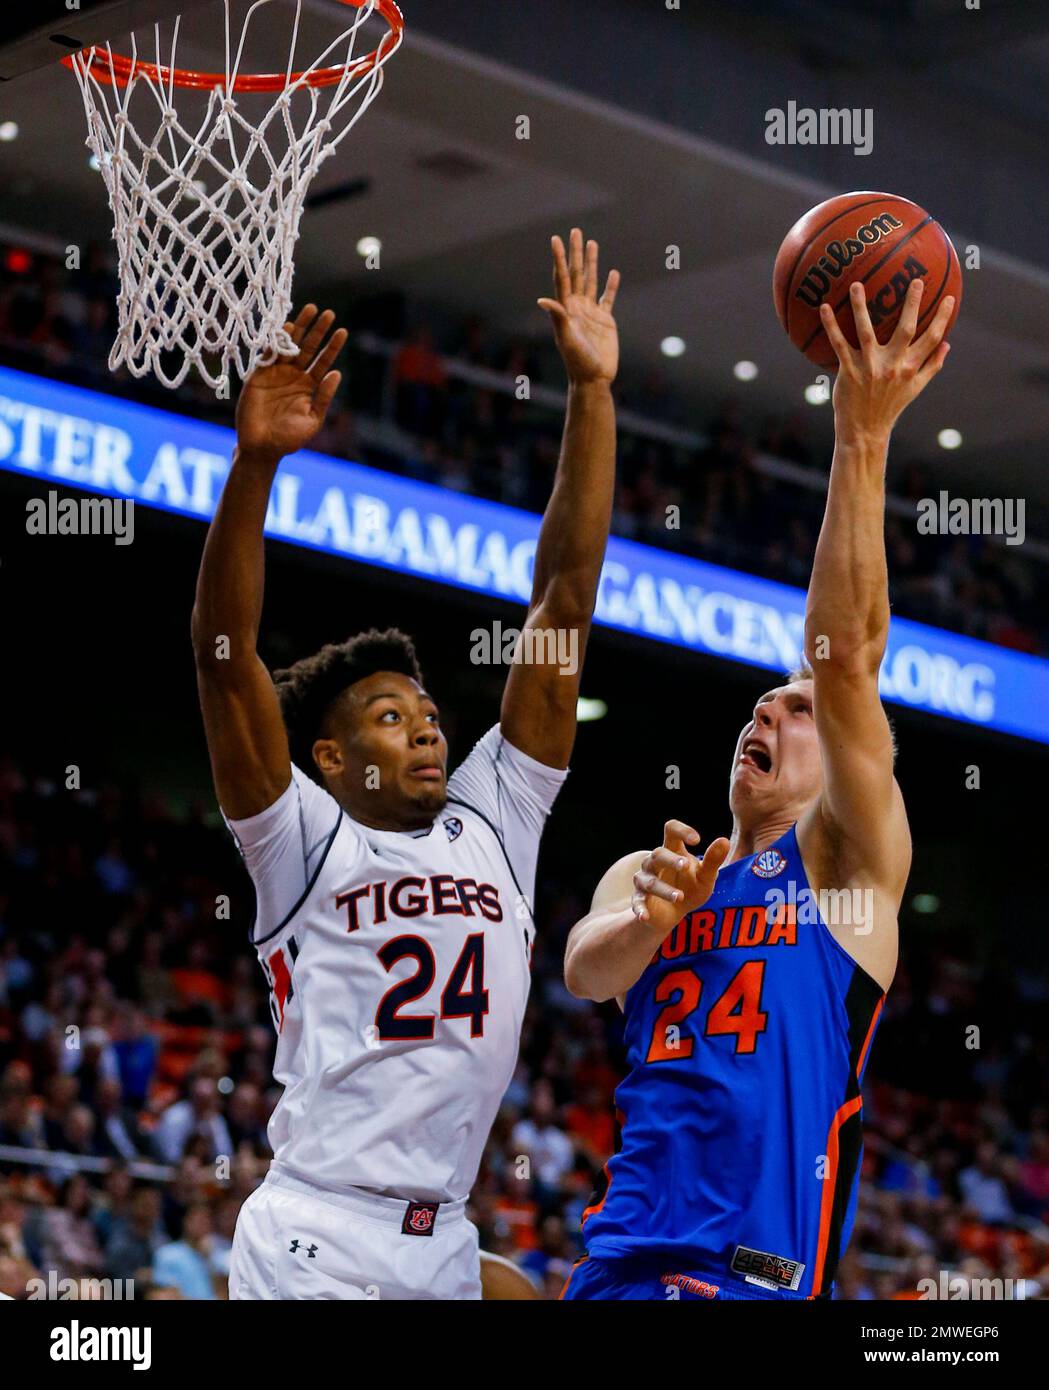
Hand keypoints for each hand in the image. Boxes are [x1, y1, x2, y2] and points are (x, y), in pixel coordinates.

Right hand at [235, 305, 347, 460]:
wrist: (261, 446)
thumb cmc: (289, 439)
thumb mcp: (312, 420)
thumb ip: (324, 397)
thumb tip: (337, 373)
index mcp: (308, 387)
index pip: (323, 362)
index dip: (332, 347)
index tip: (343, 331)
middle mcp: (293, 376)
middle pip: (308, 348)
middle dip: (318, 330)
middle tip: (329, 313)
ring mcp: (276, 373)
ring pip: (290, 345)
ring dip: (300, 328)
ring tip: (311, 309)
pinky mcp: (259, 374)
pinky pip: (269, 353)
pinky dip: (277, 341)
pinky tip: (287, 327)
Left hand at [538, 228, 619, 384]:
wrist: (593, 378)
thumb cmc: (577, 361)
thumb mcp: (566, 338)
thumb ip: (558, 317)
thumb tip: (542, 300)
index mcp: (566, 309)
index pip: (562, 278)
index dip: (559, 258)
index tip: (556, 239)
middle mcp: (577, 307)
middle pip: (576, 273)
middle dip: (575, 252)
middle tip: (576, 231)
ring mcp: (591, 312)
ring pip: (591, 281)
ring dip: (591, 262)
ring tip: (592, 243)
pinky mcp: (606, 320)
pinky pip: (608, 298)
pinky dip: (611, 285)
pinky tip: (614, 272)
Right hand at [632, 820, 730, 936]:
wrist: (675, 912)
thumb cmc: (691, 887)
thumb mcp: (705, 876)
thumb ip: (713, 859)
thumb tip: (724, 840)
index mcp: (672, 850)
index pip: (671, 830)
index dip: (681, 831)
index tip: (697, 839)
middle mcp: (654, 862)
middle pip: (658, 854)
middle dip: (671, 860)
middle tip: (685, 866)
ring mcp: (645, 881)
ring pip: (650, 881)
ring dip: (664, 889)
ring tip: (680, 896)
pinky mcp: (640, 900)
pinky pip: (637, 903)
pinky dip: (640, 909)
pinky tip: (644, 916)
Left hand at [821, 279, 953, 448]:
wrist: (864, 430)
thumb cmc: (890, 407)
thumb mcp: (914, 389)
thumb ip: (931, 366)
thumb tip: (947, 344)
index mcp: (910, 368)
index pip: (932, 338)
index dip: (943, 318)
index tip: (951, 297)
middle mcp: (892, 365)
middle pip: (906, 329)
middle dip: (912, 304)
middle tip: (916, 279)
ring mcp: (869, 367)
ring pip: (866, 331)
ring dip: (860, 306)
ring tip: (856, 284)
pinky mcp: (848, 371)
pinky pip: (838, 344)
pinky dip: (831, 326)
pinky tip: (823, 308)